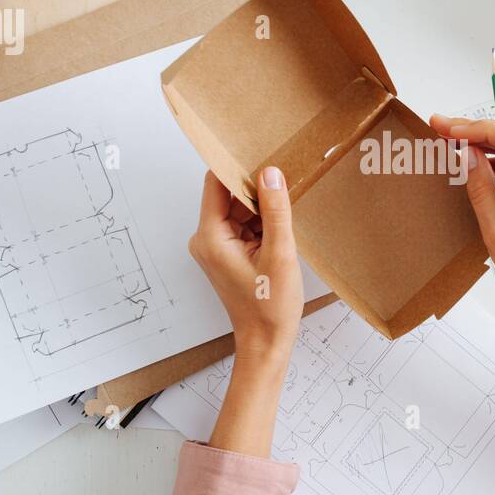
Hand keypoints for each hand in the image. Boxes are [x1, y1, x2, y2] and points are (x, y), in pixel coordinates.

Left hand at [191, 167, 303, 359]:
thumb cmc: (270, 308)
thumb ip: (275, 211)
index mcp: (211, 237)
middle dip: (255, 187)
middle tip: (285, 177)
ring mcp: (217, 247)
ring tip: (287, 206)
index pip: (215, 183)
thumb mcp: (280, 254)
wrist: (266, 343)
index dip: (236, 165)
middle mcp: (207, 239)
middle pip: (228, 195)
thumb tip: (271, 173)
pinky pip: (244, 226)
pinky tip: (281, 228)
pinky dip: (262, 222)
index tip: (259, 151)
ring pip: (239, 209)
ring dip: (262, 206)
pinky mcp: (228, 254)